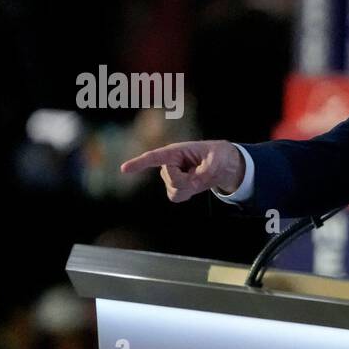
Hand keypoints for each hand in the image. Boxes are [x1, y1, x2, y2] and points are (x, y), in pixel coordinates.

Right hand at [119, 140, 244, 201]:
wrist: (224, 164)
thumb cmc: (219, 155)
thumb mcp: (217, 159)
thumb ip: (205, 171)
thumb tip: (193, 184)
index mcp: (175, 151)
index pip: (154, 157)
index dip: (139, 163)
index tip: (124, 169)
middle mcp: (169, 163)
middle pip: (171, 180)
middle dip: (188, 181)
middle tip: (203, 172)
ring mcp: (171, 176)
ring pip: (173, 190)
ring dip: (188, 188)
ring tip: (198, 177)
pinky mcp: (176, 186)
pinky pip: (176, 196)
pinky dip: (186, 194)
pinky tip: (194, 185)